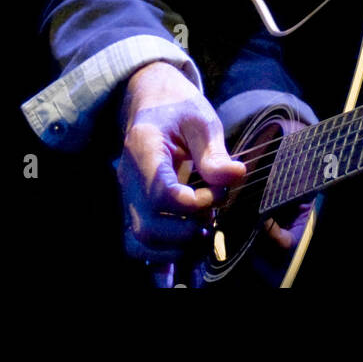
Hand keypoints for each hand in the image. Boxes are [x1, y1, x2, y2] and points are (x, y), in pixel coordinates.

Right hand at [117, 61, 246, 262]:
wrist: (151, 103)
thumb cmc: (178, 108)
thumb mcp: (201, 119)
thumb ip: (215, 151)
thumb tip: (236, 177)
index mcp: (143, 148)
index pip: (160, 192)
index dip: (193, 204)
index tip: (216, 195)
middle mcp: (127, 177)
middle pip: (146, 225)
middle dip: (186, 231)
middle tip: (213, 219)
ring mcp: (126, 196)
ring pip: (138, 242)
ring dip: (175, 248)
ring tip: (204, 233)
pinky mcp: (133, 208)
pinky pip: (136, 244)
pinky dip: (159, 258)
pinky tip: (184, 258)